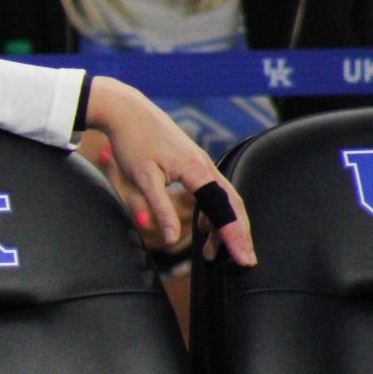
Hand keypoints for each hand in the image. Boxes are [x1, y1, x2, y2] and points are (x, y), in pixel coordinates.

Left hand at [82, 76, 255, 264]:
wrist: (127, 111)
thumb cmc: (133, 143)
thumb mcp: (143, 179)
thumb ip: (159, 208)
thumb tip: (171, 239)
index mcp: (197, 170)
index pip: (224, 210)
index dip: (234, 237)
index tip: (244, 259)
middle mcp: (206, 166)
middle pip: (233, 205)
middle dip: (239, 235)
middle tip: (244, 262)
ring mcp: (202, 164)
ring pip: (224, 199)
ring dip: (223, 226)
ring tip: (212, 253)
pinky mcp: (194, 164)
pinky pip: (212, 192)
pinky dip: (212, 212)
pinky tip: (202, 228)